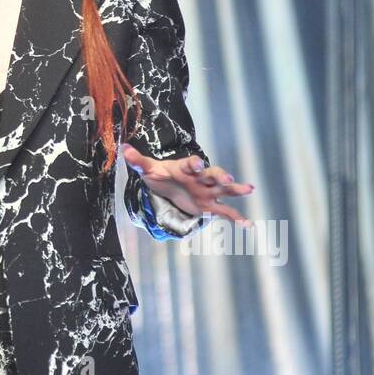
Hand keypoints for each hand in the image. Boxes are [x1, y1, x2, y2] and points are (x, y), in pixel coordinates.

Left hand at [121, 144, 255, 227]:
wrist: (169, 184)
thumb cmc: (161, 175)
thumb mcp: (148, 169)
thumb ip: (138, 161)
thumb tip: (123, 149)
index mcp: (185, 168)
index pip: (191, 164)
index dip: (194, 163)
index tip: (197, 164)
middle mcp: (200, 178)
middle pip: (213, 174)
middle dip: (220, 176)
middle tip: (228, 179)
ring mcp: (207, 192)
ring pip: (224, 190)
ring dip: (236, 190)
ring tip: (250, 189)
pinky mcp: (209, 206)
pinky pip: (226, 212)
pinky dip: (237, 218)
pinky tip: (248, 225)